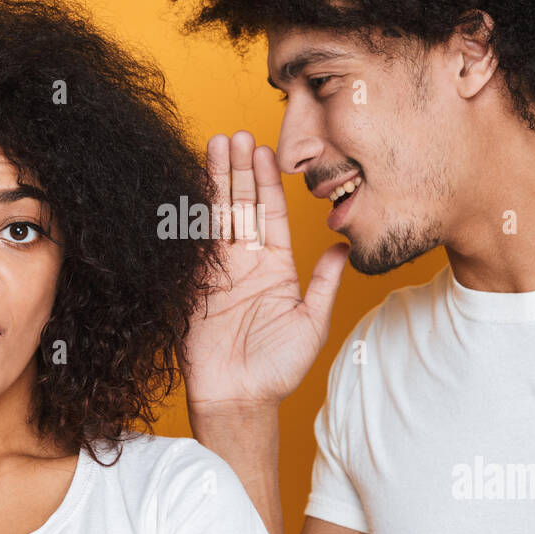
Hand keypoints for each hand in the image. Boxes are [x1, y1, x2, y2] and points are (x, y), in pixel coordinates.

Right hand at [178, 131, 348, 418]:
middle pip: (241, 205)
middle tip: (235, 134)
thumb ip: (325, 284)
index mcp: (275, 267)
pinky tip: (191, 186)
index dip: (267, 181)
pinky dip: (192, 215)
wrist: (240, 399)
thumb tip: (343, 247)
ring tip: (214, 145)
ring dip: (215, 181)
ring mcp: (218, 270)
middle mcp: (246, 262)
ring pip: (217, 215)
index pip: (270, 213)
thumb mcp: (311, 321)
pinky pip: (193, 243)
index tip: (264, 150)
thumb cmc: (278, 368)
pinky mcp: (195, 283)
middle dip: (239, 169)